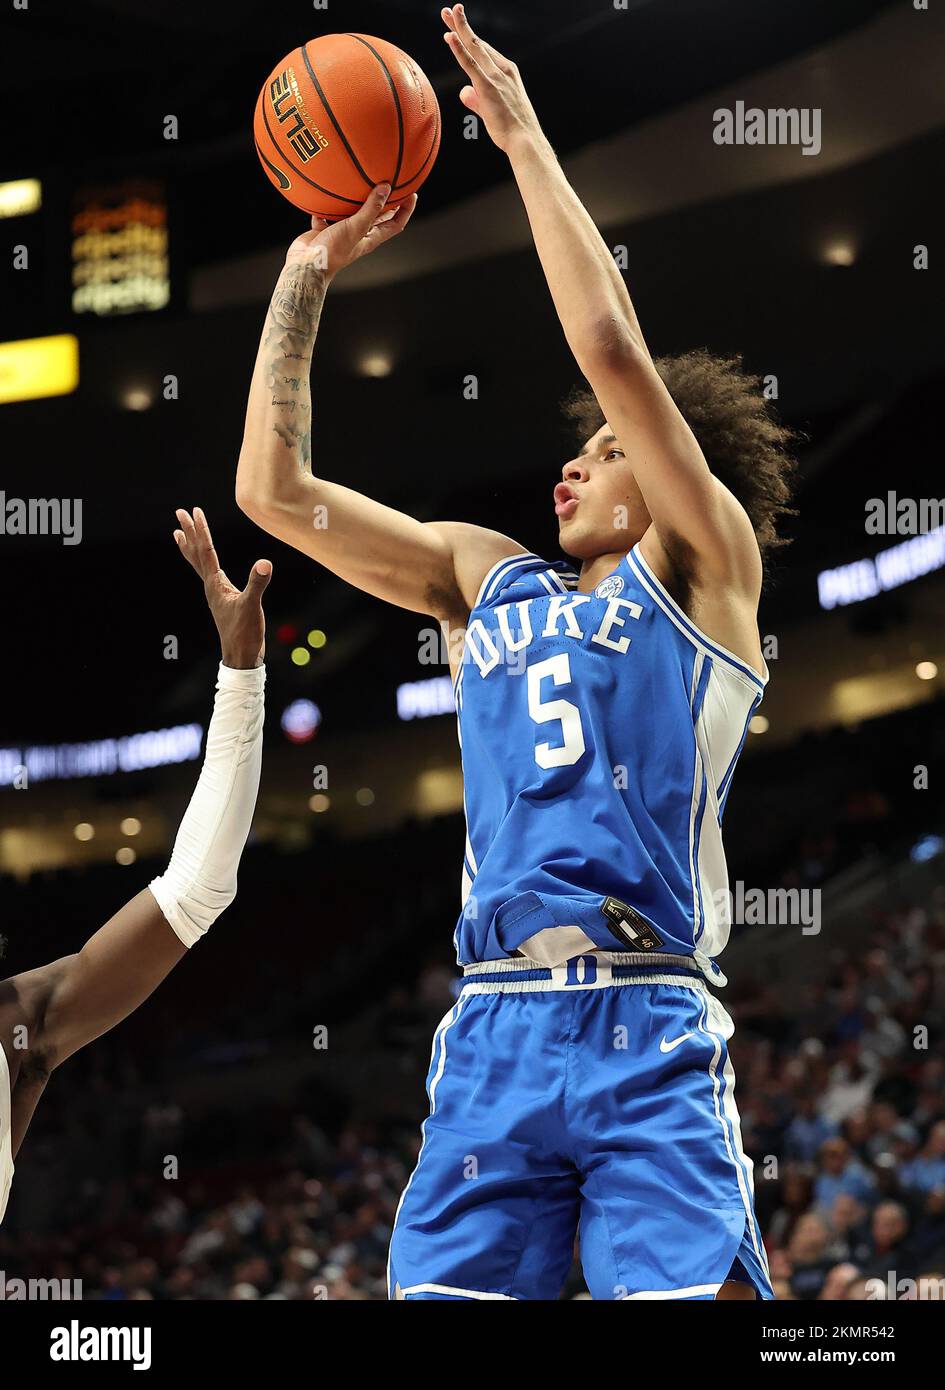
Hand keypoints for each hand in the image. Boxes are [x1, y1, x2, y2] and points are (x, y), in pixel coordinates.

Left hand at [174, 508, 271, 668]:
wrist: (241, 656)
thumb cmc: (245, 633)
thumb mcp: (252, 607)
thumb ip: (257, 584)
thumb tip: (264, 562)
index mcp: (215, 584)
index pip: (206, 551)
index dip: (201, 530)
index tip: (194, 511)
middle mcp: (211, 586)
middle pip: (196, 554)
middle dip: (189, 532)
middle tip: (180, 513)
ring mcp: (215, 593)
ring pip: (198, 564)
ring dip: (190, 546)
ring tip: (180, 533)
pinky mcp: (222, 599)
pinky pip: (208, 574)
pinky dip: (203, 563)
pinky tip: (207, 563)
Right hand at [285, 185, 417, 281]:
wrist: (306, 264)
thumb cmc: (334, 250)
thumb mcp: (356, 227)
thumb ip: (371, 208)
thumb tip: (386, 188)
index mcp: (371, 238)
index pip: (396, 224)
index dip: (406, 210)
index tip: (412, 193)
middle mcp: (359, 236)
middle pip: (377, 218)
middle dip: (386, 203)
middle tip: (391, 184)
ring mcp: (342, 233)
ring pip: (353, 214)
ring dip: (357, 201)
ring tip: (360, 182)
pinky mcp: (325, 230)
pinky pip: (328, 215)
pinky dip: (328, 206)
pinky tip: (326, 194)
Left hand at [442, 5, 540, 153]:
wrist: (525, 141)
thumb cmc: (512, 130)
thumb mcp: (491, 111)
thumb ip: (476, 99)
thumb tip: (464, 91)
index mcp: (507, 72)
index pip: (484, 51)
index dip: (468, 38)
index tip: (455, 27)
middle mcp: (502, 69)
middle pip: (477, 42)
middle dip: (461, 25)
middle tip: (449, 10)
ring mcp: (496, 76)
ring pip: (474, 47)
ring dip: (459, 28)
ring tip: (447, 12)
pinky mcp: (488, 87)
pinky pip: (470, 64)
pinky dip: (459, 49)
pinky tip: (449, 36)